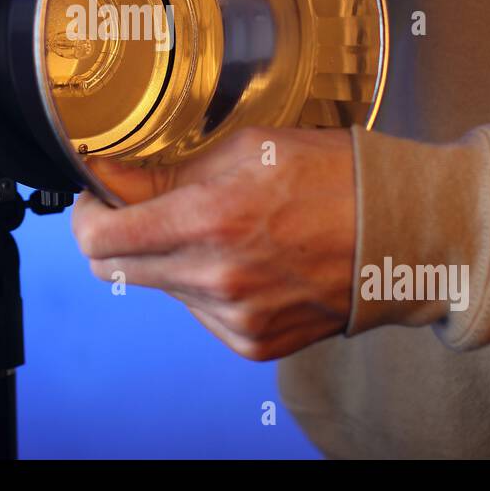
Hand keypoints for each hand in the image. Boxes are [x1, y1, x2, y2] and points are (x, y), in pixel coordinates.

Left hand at [72, 127, 356, 360]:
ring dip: (168, 259)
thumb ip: (167, 170)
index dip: (87, 215)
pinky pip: (199, 313)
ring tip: (219, 230)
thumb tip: (108, 176)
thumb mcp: (246, 148)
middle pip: (115, 269)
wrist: (402, 234)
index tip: (98, 198)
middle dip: (117, 236)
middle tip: (145, 209)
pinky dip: (205, 287)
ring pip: (160, 288)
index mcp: (210, 218)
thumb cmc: (334, 178)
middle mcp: (215, 277)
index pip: (99, 238)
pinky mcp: (252, 342)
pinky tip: (244, 260)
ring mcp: (233, 317)